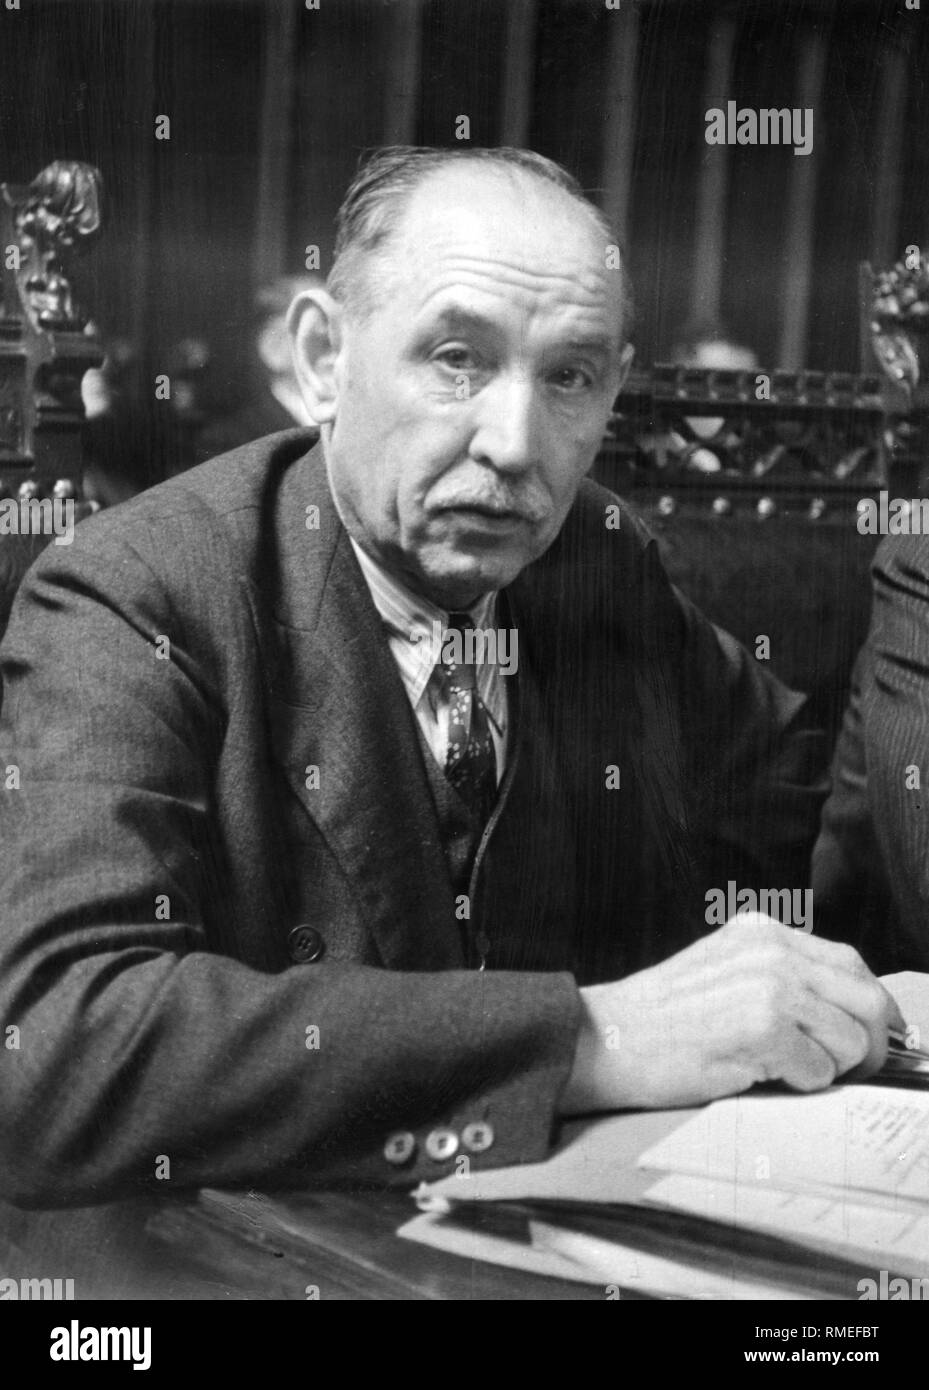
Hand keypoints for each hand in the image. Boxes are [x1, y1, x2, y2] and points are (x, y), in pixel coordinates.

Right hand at [559, 913, 904, 1113]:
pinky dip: (799, 1084)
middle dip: (867, 1044)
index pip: (851, 963)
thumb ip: (781, 975)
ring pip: (850, 1041)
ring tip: (782, 1069)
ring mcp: (769, 987)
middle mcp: (771, 951)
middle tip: (844, 1069)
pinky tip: (760, 1075)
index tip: (869, 1039)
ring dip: (827, 1068)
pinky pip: (820, 1071)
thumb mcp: (724, 970)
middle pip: (866, 999)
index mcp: (762, 932)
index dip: (870, 1008)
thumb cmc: (662, 1019)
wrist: (605, 1040)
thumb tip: (852, 1011)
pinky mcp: (763, 1029)